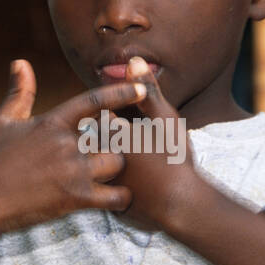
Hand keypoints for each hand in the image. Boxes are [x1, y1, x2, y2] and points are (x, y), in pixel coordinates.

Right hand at [0, 59, 147, 238]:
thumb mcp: (4, 122)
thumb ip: (20, 93)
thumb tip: (20, 62)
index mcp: (53, 122)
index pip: (94, 101)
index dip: (121, 93)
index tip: (142, 88)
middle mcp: (67, 144)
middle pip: (113, 136)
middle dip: (120, 140)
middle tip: (120, 146)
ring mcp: (73, 172)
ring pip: (118, 163)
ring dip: (121, 168)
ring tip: (116, 172)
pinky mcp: (76, 199)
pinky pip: (115, 196)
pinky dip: (123, 197)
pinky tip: (120, 197)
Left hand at [103, 56, 202, 233]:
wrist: (180, 204)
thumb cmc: (173, 157)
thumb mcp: (164, 118)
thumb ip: (147, 90)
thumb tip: (133, 59)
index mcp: (110, 136)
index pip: (95, 116)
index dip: (102, 114)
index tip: (105, 111)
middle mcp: (99, 159)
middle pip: (86, 142)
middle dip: (87, 137)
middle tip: (84, 130)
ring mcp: (102, 184)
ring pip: (88, 168)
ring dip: (90, 162)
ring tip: (93, 157)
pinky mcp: (108, 205)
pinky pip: (97, 193)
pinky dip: (100, 186)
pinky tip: (111, 185)